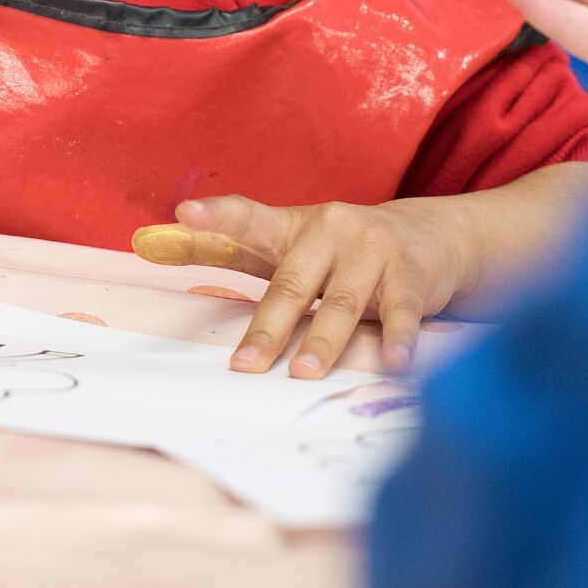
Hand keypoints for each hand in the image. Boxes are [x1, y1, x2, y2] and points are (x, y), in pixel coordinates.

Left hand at [142, 194, 477, 379]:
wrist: (433, 235)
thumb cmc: (340, 250)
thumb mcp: (287, 244)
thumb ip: (227, 247)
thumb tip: (154, 246)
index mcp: (294, 226)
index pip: (250, 220)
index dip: (217, 218)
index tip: (183, 214)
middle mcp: (332, 230)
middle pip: (293, 284)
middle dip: (269, 327)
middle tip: (246, 364)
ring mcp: (373, 250)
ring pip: (342, 303)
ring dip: (323, 342)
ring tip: (303, 373)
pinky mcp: (411, 276)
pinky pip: (400, 313)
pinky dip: (396, 341)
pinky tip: (393, 365)